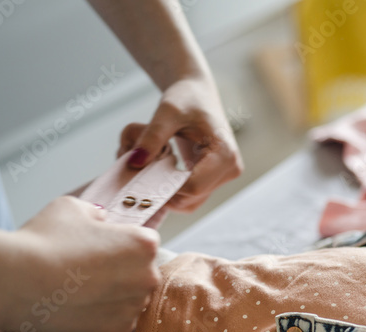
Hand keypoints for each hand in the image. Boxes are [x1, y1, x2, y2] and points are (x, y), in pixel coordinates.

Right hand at [0, 196, 160, 331]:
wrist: (17, 282)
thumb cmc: (44, 240)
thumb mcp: (71, 208)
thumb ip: (96, 214)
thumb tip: (102, 222)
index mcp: (144, 244)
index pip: (144, 243)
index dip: (119, 243)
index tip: (97, 247)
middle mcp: (148, 277)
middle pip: (140, 272)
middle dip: (120, 270)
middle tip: (85, 270)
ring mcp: (134, 307)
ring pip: (130, 298)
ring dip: (113, 294)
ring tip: (78, 289)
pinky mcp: (118, 331)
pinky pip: (117, 320)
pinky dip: (101, 315)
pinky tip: (78, 306)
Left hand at [117, 76, 243, 212]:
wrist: (198, 93)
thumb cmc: (187, 98)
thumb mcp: (166, 112)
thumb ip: (151, 137)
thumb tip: (135, 162)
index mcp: (224, 154)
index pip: (193, 187)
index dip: (164, 187)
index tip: (140, 176)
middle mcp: (230, 169)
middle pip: (192, 198)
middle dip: (163, 189)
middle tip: (142, 170)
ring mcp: (225, 176)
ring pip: (191, 202)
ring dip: (167, 192)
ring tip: (152, 169)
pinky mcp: (216, 178)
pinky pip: (193, 197)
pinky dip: (173, 191)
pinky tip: (161, 173)